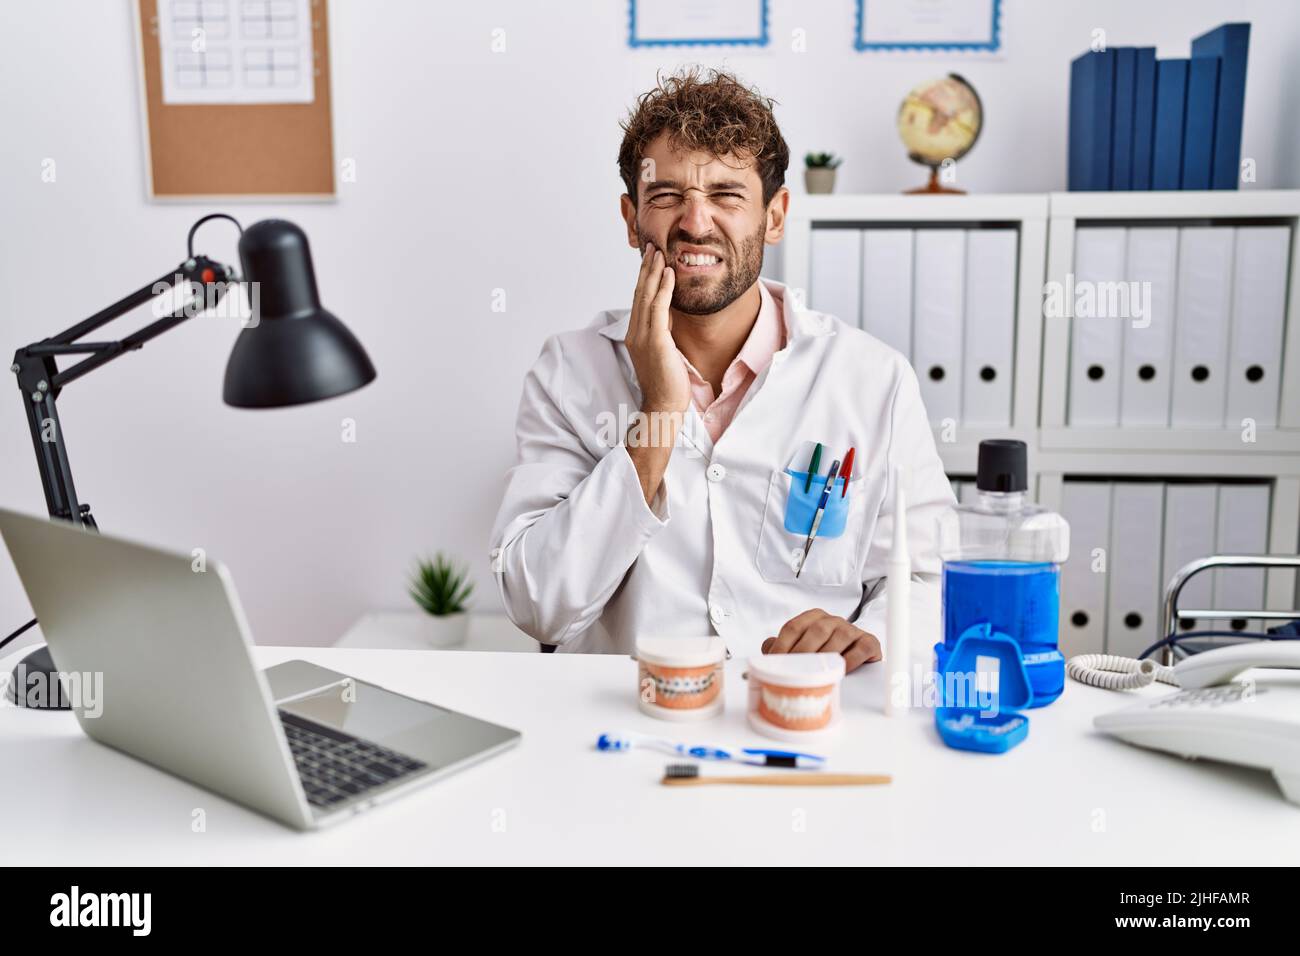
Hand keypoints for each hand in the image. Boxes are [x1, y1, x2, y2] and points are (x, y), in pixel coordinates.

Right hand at [625, 244, 687, 416]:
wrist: (663, 405)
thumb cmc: (667, 383)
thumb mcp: (663, 351)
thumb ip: (662, 332)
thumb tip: (668, 315)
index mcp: (636, 335)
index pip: (639, 300)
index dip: (644, 278)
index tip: (650, 260)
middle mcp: (635, 333)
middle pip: (639, 294)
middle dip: (646, 269)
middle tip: (651, 247)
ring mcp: (643, 337)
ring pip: (646, 297)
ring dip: (653, 273)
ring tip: (659, 253)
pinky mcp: (655, 341)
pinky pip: (658, 309)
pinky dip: (662, 289)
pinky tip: (668, 274)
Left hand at [762, 609, 881, 673]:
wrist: (857, 657)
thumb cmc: (824, 653)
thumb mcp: (801, 647)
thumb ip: (782, 646)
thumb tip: (767, 649)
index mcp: (812, 618)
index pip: (793, 627)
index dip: (782, 646)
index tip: (775, 664)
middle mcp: (832, 620)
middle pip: (815, 631)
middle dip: (803, 653)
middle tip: (794, 672)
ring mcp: (852, 629)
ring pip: (839, 637)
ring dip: (826, 656)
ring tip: (816, 674)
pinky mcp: (869, 642)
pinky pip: (861, 648)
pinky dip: (851, 660)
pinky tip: (841, 671)